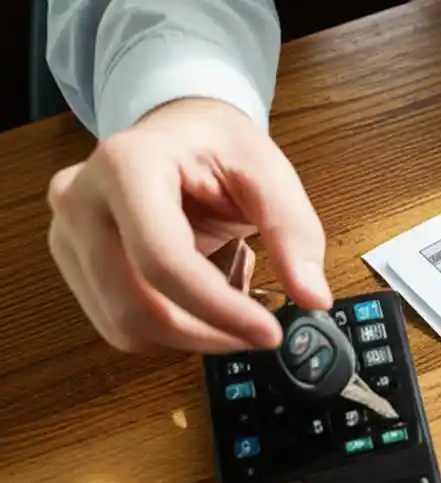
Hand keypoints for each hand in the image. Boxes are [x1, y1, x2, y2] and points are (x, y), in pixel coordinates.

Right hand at [47, 97, 331, 354]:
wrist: (176, 130)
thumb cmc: (218, 145)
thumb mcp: (269, 171)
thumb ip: (294, 232)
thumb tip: (314, 297)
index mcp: (127, 165)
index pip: (163, 261)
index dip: (218, 310)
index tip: (269, 332)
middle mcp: (81, 200)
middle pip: (136, 306)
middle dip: (207, 333)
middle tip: (259, 332)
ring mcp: (67, 234)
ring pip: (124, 326)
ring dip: (190, 333)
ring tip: (228, 294)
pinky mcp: (71, 261)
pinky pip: (118, 323)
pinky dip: (170, 327)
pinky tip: (199, 296)